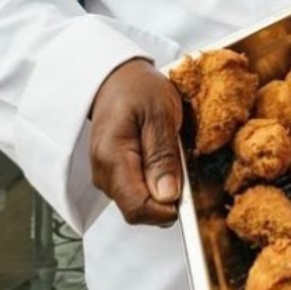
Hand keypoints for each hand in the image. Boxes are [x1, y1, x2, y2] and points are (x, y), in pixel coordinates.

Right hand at [89, 58, 184, 226]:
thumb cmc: (137, 90)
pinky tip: (162, 160)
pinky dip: (154, 182)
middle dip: (165, 199)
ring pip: (138, 202)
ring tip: (171, 155)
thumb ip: (162, 155)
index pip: (136, 207)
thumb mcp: (160, 113)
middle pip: (137, 209)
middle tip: (183, 165)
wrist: (116, 79)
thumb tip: (168, 196)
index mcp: (112, 158)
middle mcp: (103, 174)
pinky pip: (136, 191)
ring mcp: (106, 176)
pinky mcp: (113, 175)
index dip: (165, 210)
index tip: (187, 195)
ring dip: (161, 189)